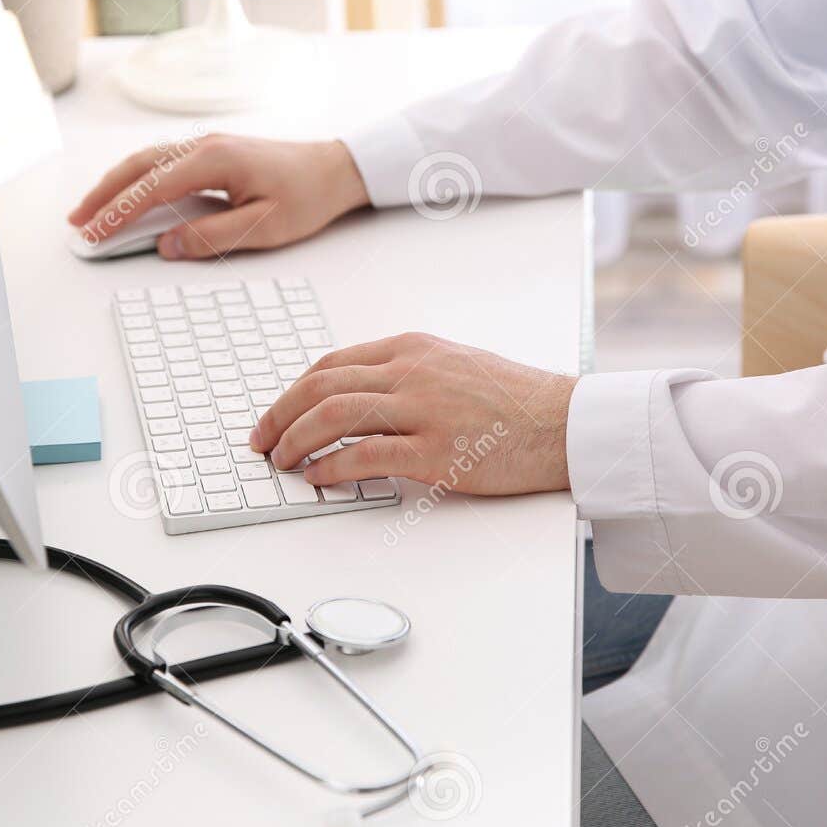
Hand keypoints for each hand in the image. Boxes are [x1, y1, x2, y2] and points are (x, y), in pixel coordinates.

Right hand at [67, 134, 369, 259]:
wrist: (335, 168)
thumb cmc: (307, 196)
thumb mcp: (263, 228)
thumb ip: (212, 237)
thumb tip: (167, 246)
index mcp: (214, 161)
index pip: (151, 188)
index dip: (118, 212)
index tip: (93, 233)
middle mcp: (204, 146)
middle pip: (138, 167)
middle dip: (103, 194)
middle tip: (77, 222)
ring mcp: (206, 145)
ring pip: (146, 161)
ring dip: (115, 185)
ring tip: (90, 211)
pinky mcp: (211, 153)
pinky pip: (162, 163)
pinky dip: (135, 179)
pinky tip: (125, 196)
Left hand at [249, 333, 575, 495]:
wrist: (564, 422)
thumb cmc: (512, 400)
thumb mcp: (451, 366)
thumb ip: (403, 375)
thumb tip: (351, 400)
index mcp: (410, 348)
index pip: (331, 365)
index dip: (292, 393)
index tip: (274, 417)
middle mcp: (412, 371)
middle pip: (322, 386)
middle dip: (280, 416)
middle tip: (262, 442)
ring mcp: (424, 409)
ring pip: (335, 414)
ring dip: (296, 439)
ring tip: (282, 462)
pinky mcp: (437, 450)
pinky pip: (367, 455)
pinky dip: (332, 466)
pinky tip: (318, 477)